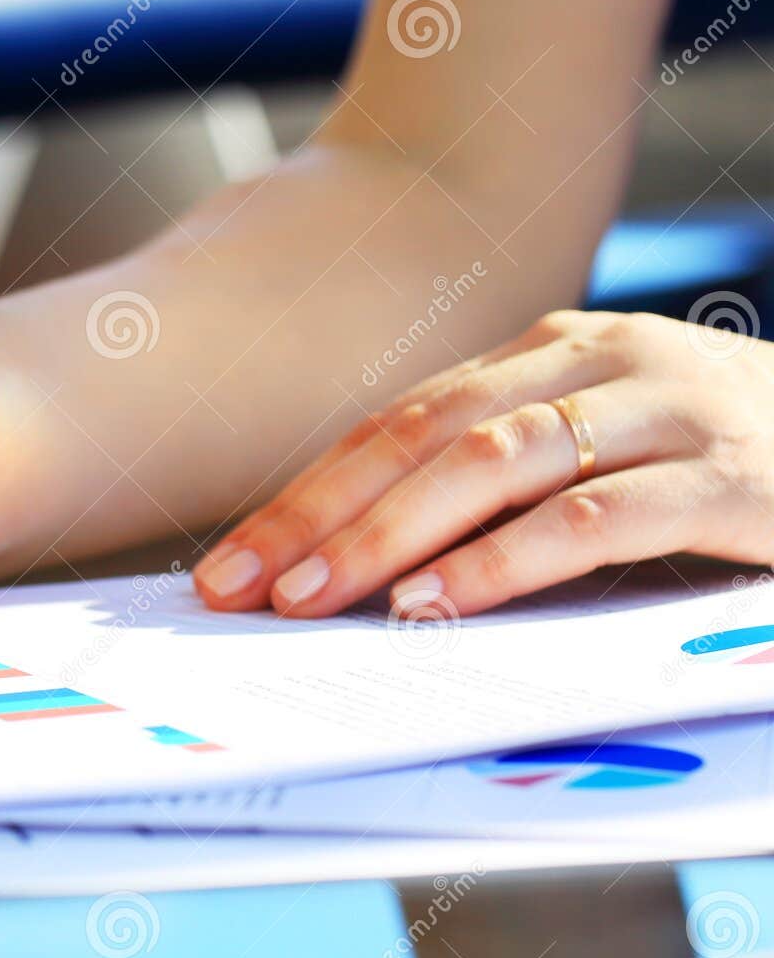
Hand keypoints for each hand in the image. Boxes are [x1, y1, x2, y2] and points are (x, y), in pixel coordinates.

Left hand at [194, 309, 773, 617]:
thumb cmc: (733, 462)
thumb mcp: (607, 449)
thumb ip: (506, 481)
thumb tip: (373, 565)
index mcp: (552, 354)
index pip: (399, 423)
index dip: (308, 492)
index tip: (233, 560)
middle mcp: (598, 362)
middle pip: (423, 435)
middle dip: (319, 514)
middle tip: (239, 585)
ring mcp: (667, 410)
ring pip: (494, 464)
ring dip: (390, 534)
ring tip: (314, 596)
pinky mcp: (734, 478)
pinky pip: (594, 518)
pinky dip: (504, 561)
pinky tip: (438, 603)